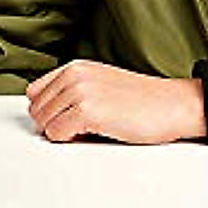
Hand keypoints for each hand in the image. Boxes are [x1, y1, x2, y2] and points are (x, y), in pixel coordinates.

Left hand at [26, 60, 205, 143]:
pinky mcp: (87, 110)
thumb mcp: (101, 85)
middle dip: (54, 124)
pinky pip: (56, 134)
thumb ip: (73, 91)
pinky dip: (69, 140)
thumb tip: (46, 114)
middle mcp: (74, 75)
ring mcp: (80, 91)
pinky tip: (92, 134)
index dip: (48, 111)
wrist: (172, 105)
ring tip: (89, 130)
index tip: (63, 119)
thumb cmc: (143, 101)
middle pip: (36, 110)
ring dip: (62, 133)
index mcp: (76, 67)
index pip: (35, 92)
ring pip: (44, 123)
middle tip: (80, 129)